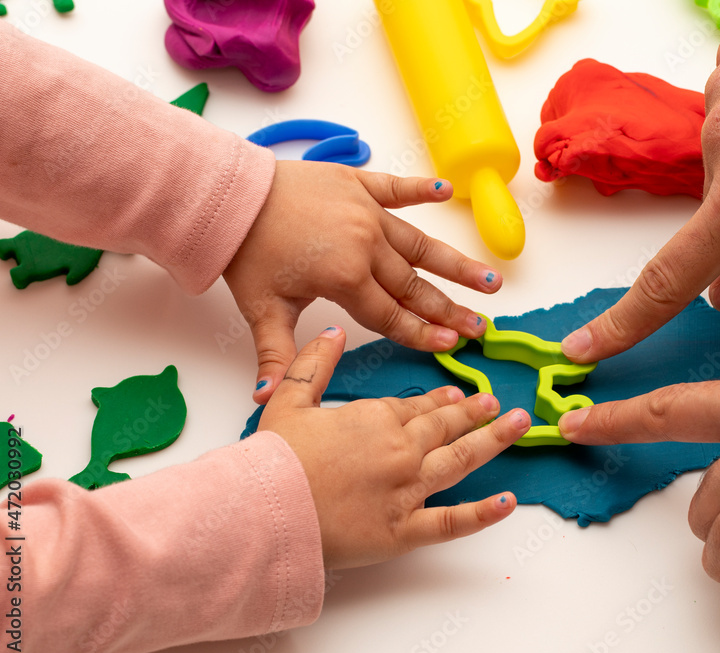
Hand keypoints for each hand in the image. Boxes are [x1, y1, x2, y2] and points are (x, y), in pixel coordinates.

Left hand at [223, 161, 503, 402]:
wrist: (229, 196)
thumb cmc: (246, 253)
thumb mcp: (261, 308)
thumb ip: (275, 354)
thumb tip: (265, 400)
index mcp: (345, 278)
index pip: (391, 315)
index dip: (423, 334)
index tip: (453, 345)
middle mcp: (365, 245)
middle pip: (415, 286)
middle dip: (451, 310)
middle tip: (482, 325)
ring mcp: (365, 212)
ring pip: (420, 244)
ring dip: (456, 263)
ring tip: (489, 278)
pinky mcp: (357, 184)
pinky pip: (396, 187)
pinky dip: (421, 189)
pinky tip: (448, 191)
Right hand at [258, 326, 530, 569]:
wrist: (264, 512)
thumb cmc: (274, 461)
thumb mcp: (289, 400)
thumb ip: (315, 363)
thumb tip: (333, 332)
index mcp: (376, 418)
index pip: (416, 406)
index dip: (439, 400)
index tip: (457, 396)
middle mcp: (401, 451)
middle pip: (443, 428)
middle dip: (472, 413)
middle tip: (493, 404)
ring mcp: (408, 490)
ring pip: (460, 461)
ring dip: (492, 441)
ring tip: (516, 426)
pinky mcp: (405, 530)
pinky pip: (452, 522)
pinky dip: (483, 514)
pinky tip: (509, 502)